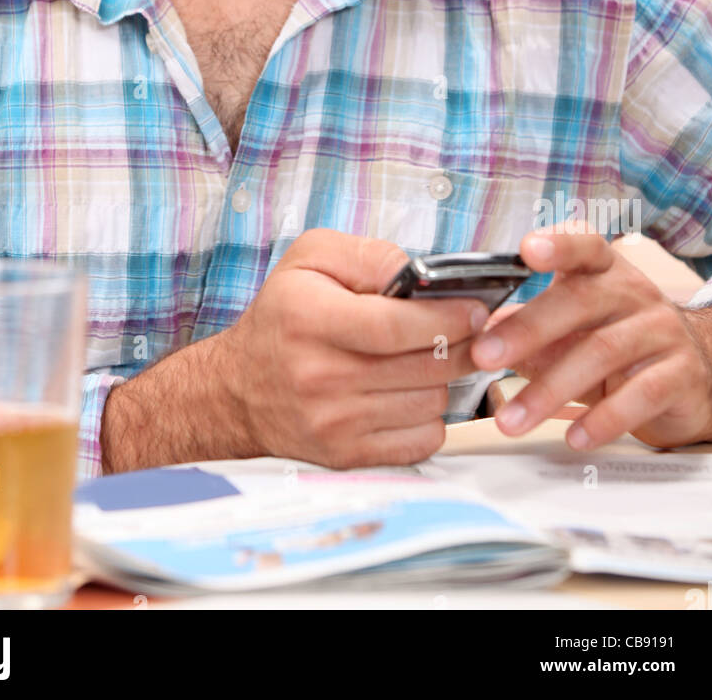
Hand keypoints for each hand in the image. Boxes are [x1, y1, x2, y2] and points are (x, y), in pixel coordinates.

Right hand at [223, 228, 490, 468]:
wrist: (236, 391)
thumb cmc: (282, 317)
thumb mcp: (311, 260)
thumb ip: (370, 256)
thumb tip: (421, 277)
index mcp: (310, 319)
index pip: (397, 326)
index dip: (448, 317)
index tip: (474, 310)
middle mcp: (319, 375)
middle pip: (424, 366)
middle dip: (461, 344)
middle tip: (470, 330)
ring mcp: (333, 421)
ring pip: (430, 402)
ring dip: (443, 378)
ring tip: (431, 358)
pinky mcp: (346, 455)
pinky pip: (421, 441)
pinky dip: (429, 415)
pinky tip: (412, 392)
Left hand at [469, 223, 711, 450]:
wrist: (691, 374)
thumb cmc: (619, 341)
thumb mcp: (572, 329)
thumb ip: (528, 328)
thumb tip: (479, 332)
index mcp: (604, 270)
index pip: (584, 245)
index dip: (558, 244)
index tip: (526, 250)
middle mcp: (634, 292)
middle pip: (581, 300)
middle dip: (528, 329)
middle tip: (483, 356)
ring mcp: (661, 330)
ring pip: (603, 352)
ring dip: (550, 389)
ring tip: (512, 419)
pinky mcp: (681, 374)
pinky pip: (641, 395)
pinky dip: (603, 419)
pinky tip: (575, 437)